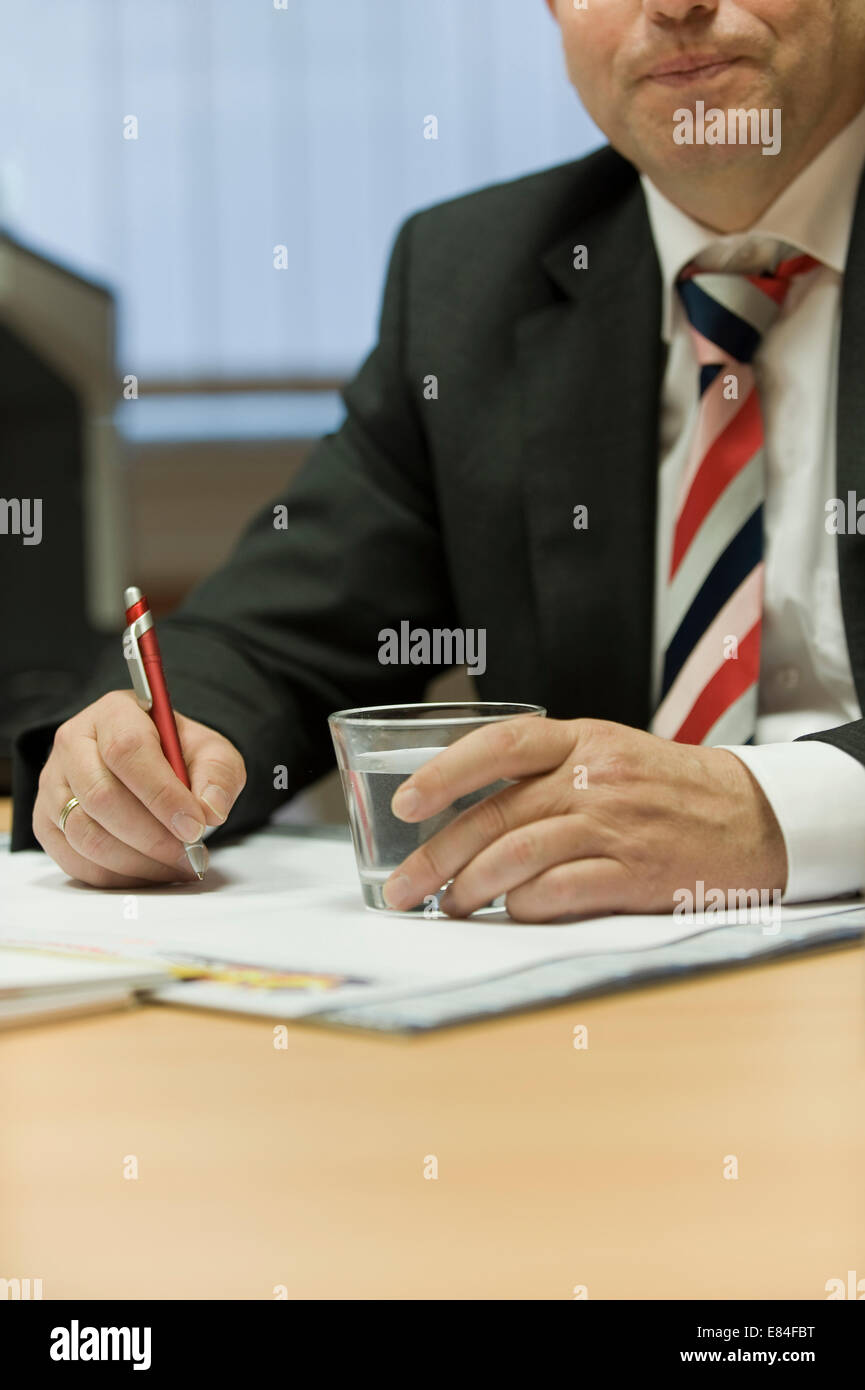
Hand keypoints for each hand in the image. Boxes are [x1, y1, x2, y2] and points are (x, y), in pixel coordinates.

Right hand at [32, 690, 245, 887]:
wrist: (147, 763)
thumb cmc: (177, 754)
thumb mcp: (211, 751)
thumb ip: (219, 774)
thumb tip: (211, 810)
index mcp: (114, 712)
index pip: (128, 750)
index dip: (162, 794)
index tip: (195, 826)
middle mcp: (73, 742)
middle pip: (101, 797)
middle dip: (152, 836)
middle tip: (190, 854)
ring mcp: (53, 783)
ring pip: (84, 833)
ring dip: (136, 861)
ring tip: (176, 866)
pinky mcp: (45, 820)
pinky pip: (74, 859)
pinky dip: (116, 876)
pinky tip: (148, 872)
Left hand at [382, 717, 787, 921]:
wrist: (756, 819)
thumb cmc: (671, 790)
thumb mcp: (610, 754)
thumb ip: (547, 772)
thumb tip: (467, 809)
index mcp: (583, 741)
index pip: (500, 745)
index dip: (445, 773)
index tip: (406, 803)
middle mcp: (595, 778)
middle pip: (496, 815)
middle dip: (438, 856)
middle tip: (406, 886)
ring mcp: (616, 826)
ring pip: (519, 855)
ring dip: (472, 887)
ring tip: (451, 905)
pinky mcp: (636, 875)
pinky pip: (561, 892)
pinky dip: (525, 906)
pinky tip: (512, 912)